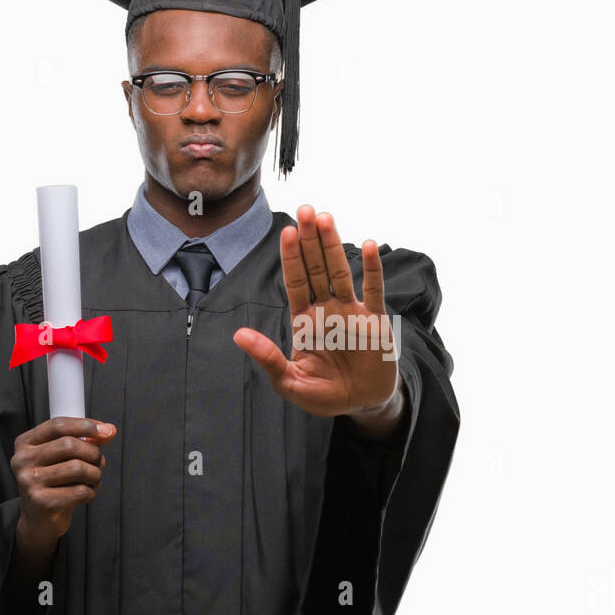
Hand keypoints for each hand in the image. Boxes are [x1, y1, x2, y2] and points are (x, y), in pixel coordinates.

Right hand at [10, 416, 115, 555]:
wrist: (38, 520)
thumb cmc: (53, 483)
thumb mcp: (63, 457)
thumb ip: (85, 440)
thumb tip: (109, 430)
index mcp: (25, 443)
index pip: (58, 425)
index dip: (86, 425)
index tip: (106, 430)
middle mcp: (22, 461)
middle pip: (70, 444)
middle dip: (93, 453)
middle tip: (99, 462)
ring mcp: (30, 482)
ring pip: (78, 468)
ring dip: (95, 474)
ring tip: (93, 479)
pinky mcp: (42, 503)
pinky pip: (80, 491)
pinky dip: (91, 492)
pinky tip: (86, 494)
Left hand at [233, 204, 398, 419]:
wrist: (362, 404)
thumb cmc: (324, 394)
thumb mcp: (290, 382)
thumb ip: (268, 358)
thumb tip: (239, 335)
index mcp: (304, 320)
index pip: (295, 282)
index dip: (291, 257)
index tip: (286, 232)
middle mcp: (326, 309)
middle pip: (316, 268)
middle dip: (309, 240)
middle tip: (304, 210)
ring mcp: (351, 312)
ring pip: (340, 272)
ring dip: (333, 245)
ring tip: (325, 218)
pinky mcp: (375, 321)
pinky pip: (373, 290)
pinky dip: (370, 269)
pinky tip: (366, 246)